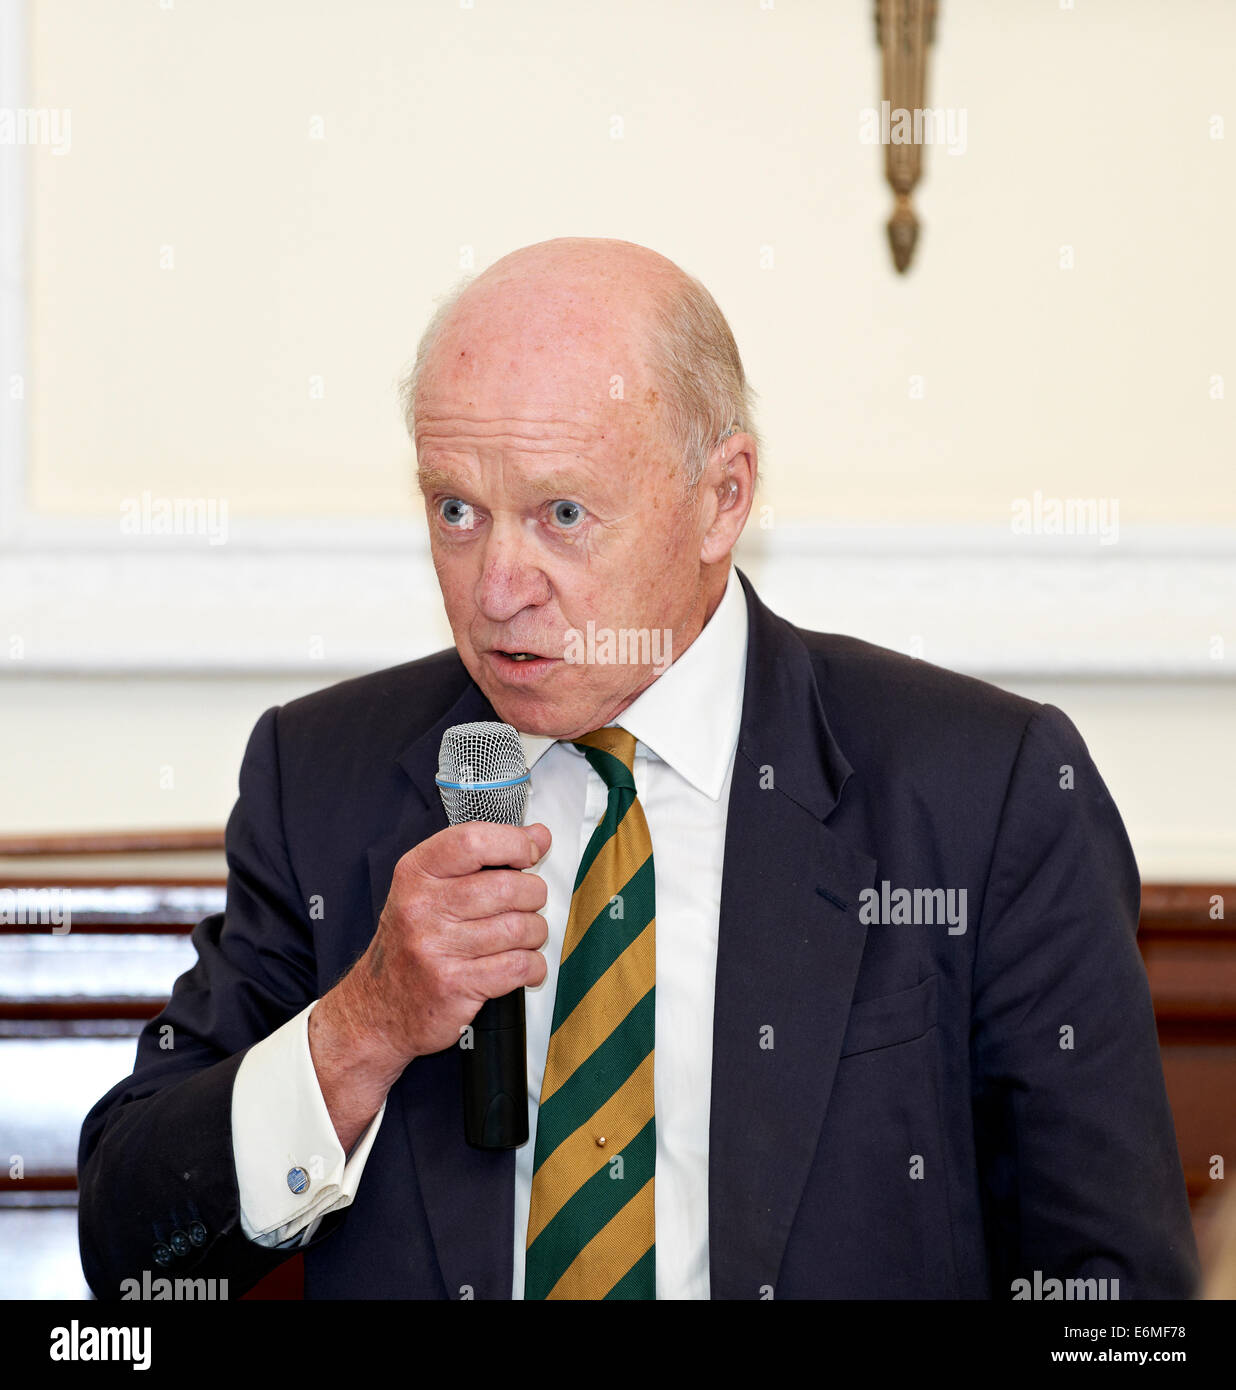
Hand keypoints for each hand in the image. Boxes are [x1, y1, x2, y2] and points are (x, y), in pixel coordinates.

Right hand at [309, 821, 550, 1149]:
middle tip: (528, 903)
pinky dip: (533, 965)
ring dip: (534, 932)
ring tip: (523, 936)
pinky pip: (518, 966)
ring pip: (519, 928)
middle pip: (506, 887)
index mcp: (416, 873)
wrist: (375, 1009)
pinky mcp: (453, 985)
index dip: (513, 842)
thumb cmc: (411, 943)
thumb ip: (483, 858)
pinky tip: (523, 964)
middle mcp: (421, 907)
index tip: (529, 851)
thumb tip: (538, 835)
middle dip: (533, 895)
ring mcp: (435, 948)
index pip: (472, 841)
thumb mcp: (430, 889)